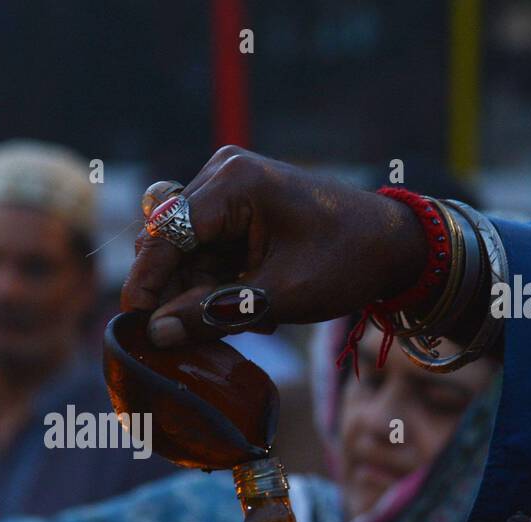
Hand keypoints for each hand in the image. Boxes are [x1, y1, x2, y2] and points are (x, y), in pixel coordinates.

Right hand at [121, 146, 429, 346]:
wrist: (394, 245)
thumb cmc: (348, 261)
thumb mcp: (281, 295)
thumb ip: (214, 313)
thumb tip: (157, 334)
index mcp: (233, 182)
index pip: (165, 234)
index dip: (145, 283)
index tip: (136, 328)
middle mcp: (222, 175)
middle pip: (168, 242)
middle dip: (177, 292)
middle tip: (197, 336)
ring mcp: (227, 189)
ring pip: (184, 253)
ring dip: (201, 293)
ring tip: (247, 320)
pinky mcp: (235, 208)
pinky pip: (205, 252)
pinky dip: (217, 284)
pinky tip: (251, 306)